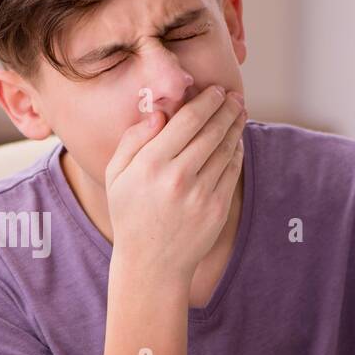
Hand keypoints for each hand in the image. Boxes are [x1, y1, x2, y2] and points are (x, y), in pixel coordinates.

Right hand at [103, 83, 245, 280]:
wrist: (151, 264)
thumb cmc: (130, 214)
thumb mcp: (115, 176)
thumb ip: (133, 139)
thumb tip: (159, 112)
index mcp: (150, 164)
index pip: (187, 120)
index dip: (206, 101)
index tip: (216, 90)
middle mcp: (177, 177)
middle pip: (211, 130)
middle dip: (227, 108)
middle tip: (234, 96)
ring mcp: (201, 194)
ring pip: (226, 148)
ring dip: (236, 126)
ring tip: (239, 112)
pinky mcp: (217, 208)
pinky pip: (232, 170)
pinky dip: (237, 151)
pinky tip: (236, 140)